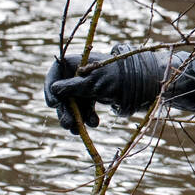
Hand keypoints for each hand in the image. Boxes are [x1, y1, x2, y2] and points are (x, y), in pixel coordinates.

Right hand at [43, 43, 164, 135]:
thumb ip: (74, 87)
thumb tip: (55, 89)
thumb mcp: (95, 83)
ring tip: (78, 131)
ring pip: (72, 104)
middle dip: (65, 111)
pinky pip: (83, 109)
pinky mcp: (93, 96)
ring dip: (75, 118)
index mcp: (75, 63)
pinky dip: (86, 117)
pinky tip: (93, 124)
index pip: (54, 73)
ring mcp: (85, 85)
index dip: (50, 89)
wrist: (144, 82)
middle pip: (62, 93)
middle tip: (68, 126)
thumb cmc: (119, 77)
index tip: (54, 104)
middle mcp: (77, 74)